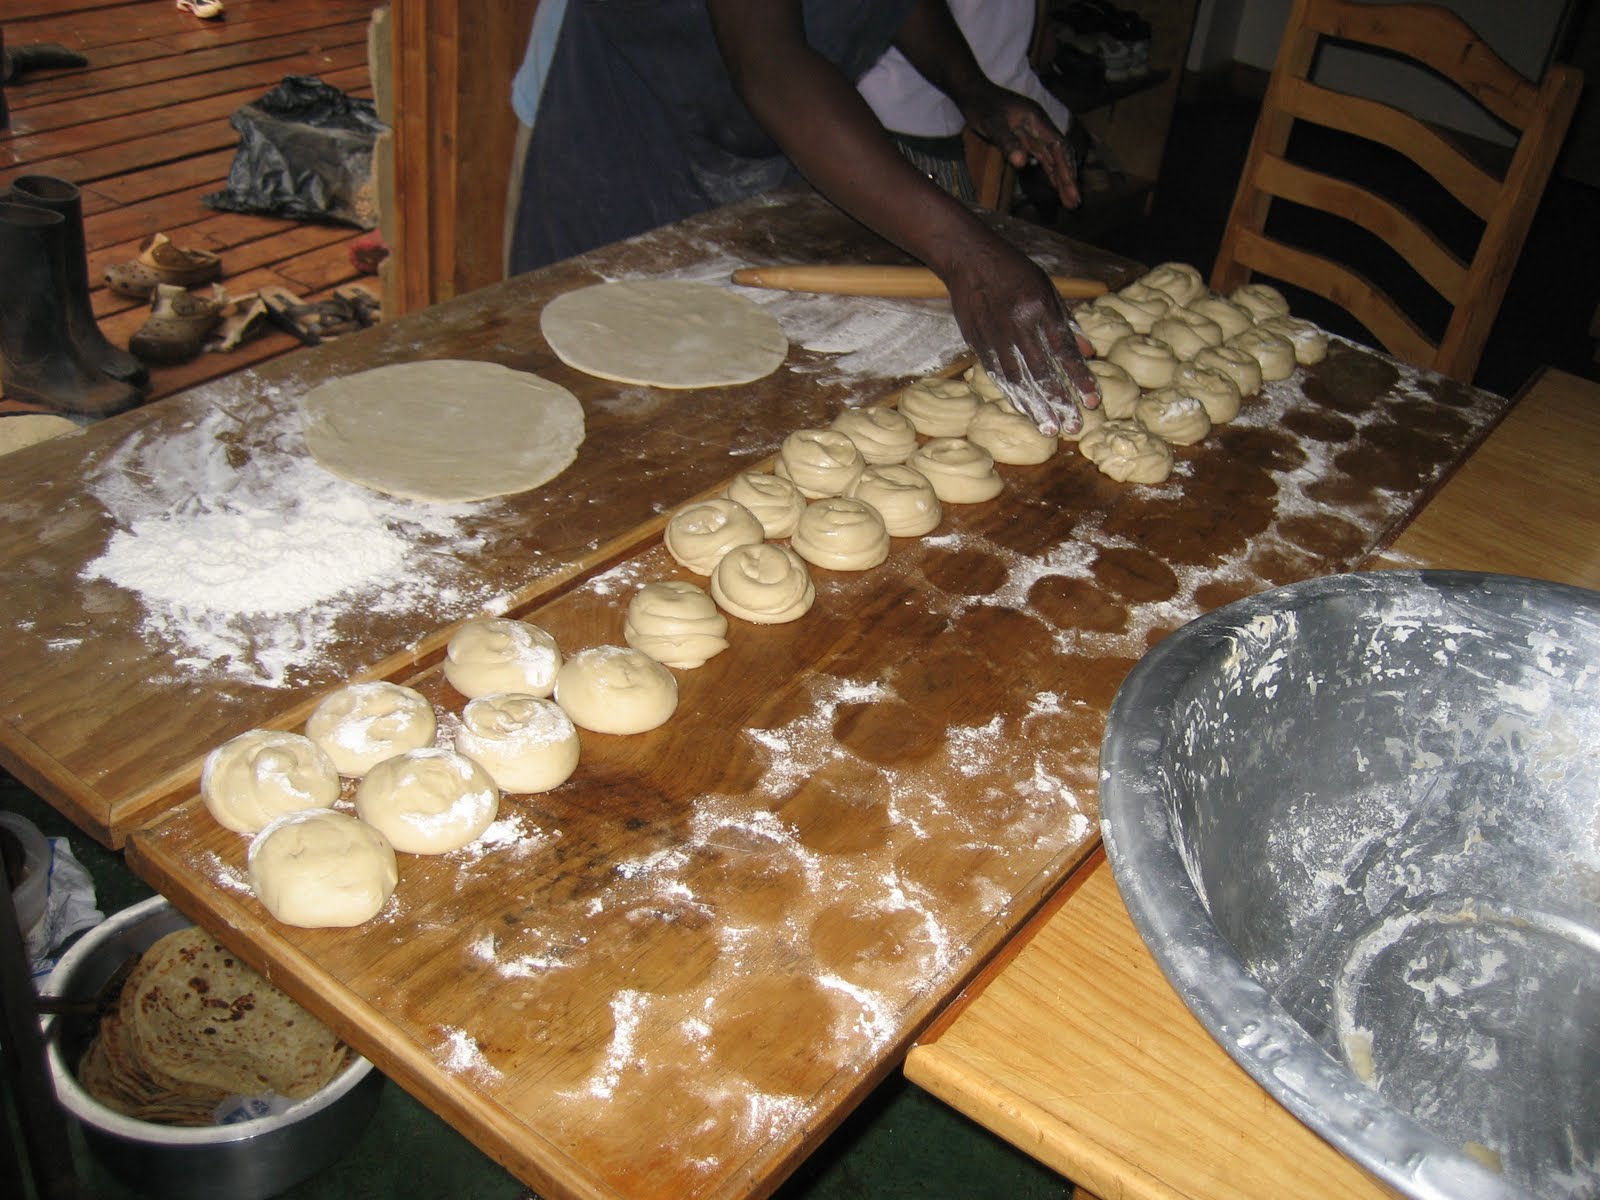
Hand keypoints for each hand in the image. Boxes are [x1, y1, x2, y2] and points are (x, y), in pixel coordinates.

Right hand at [945, 237, 1099, 435]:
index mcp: (1039, 308)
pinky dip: (1013, 395)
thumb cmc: (1014, 272)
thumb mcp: (1048, 288)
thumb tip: (1089, 352)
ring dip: (1036, 407)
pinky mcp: (978, 344)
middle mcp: (1018, 326)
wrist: (969, 260)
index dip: (1079, 378)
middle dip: (1059, 402)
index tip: (1092, 401)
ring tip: (1050, 429)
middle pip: (1042, 372)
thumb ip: (1068, 322)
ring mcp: (995, 337)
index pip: (1064, 351)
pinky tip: (1025, 410)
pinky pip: (998, 376)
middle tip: (1072, 427)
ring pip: (1018, 380)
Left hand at [963, 90, 1080, 209]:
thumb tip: (1022, 163)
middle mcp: (1040, 127)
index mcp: (1038, 120)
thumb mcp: (993, 124)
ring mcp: (1033, 133)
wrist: (972, 93)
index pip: (1059, 147)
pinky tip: (1055, 186)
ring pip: (1052, 158)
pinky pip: (1042, 157)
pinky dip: (1049, 172)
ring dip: (1061, 178)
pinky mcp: (1024, 139)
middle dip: (1068, 178)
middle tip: (1075, 203)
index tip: (1071, 188)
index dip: (1066, 168)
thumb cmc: (982, 106)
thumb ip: (1007, 142)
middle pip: (1060, 154)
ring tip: (1069, 201)